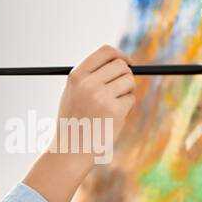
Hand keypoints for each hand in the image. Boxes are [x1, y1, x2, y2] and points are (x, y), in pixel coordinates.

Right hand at [23, 44, 136, 201]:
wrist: (71, 149)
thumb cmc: (74, 120)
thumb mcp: (74, 92)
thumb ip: (91, 76)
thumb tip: (120, 61)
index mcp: (76, 76)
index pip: (105, 52)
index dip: (120, 54)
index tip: (128, 61)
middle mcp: (88, 83)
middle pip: (121, 66)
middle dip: (126, 75)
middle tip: (123, 88)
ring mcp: (102, 97)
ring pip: (129, 81)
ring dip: (127, 91)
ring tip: (115, 105)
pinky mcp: (115, 111)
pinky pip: (131, 99)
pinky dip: (126, 107)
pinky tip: (113, 117)